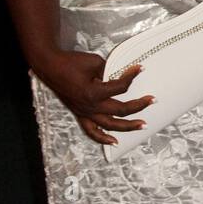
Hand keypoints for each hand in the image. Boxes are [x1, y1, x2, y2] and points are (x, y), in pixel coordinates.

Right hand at [33, 49, 154, 146]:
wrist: (50, 67)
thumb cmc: (71, 62)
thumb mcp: (94, 62)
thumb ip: (109, 71)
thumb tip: (121, 76)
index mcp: (94, 92)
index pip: (121, 87)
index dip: (132, 76)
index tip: (140, 68)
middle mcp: (91, 106)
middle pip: (121, 110)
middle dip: (139, 105)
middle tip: (152, 100)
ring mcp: (85, 112)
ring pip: (110, 125)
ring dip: (128, 127)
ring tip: (142, 125)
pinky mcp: (80, 114)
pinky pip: (91, 131)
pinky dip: (102, 138)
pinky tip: (114, 141)